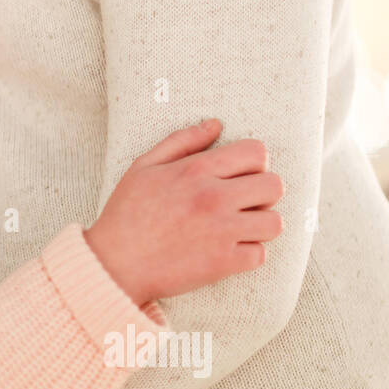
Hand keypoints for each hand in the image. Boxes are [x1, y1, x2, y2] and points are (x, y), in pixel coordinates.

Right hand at [83, 118, 283, 305]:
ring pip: (274, 222)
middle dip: (262, 193)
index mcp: (195, 170)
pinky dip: (247, 255)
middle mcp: (214, 198)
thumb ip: (182, 141)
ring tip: (239, 228)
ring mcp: (221, 232)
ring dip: (260, 225)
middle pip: (274, 185)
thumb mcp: (143, 167)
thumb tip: (216, 124)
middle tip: (242, 203)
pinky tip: (227, 251)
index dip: (254, 162)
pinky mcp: (223, 263)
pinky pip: (260, 255)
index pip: (257, 153)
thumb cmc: (125, 214)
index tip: (240, 175)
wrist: (113, 264)